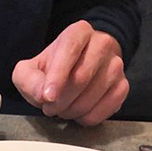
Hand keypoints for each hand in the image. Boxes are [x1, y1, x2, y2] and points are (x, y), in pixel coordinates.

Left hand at [12, 20, 128, 125]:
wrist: (76, 70)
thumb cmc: (52, 70)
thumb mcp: (30, 71)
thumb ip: (28, 80)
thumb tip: (42, 94)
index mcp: (78, 33)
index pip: (69, 51)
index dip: (57, 77)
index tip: (47, 97)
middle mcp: (101, 44)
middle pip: (81, 78)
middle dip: (61, 101)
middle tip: (50, 107)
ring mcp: (115, 64)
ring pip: (93, 96)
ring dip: (72, 111)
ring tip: (64, 108)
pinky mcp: (122, 85)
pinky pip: (105, 108)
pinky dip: (87, 118)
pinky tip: (79, 113)